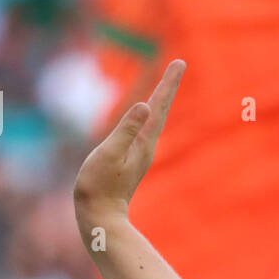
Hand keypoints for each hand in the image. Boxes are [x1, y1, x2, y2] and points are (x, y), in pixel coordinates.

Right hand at [73, 59, 185, 237]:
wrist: (99, 215)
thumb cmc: (99, 185)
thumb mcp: (109, 153)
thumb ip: (127, 129)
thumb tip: (146, 107)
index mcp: (143, 142)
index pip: (158, 106)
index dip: (168, 83)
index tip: (180, 62)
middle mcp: (146, 146)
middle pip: (160, 110)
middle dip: (168, 86)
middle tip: (178, 63)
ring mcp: (140, 153)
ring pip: (154, 120)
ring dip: (162, 99)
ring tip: (168, 82)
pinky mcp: (131, 158)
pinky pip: (144, 129)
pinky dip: (150, 115)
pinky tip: (150, 113)